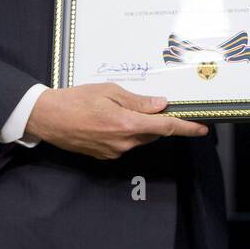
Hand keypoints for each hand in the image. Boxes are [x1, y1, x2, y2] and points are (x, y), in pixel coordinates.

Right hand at [23, 83, 209, 159]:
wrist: (47, 118)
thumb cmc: (76, 100)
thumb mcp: (110, 92)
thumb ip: (139, 101)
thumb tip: (162, 105)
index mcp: (127, 125)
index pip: (166, 128)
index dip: (187, 128)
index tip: (202, 129)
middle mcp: (124, 143)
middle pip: (153, 133)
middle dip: (155, 120)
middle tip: (143, 105)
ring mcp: (114, 151)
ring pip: (139, 139)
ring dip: (138, 127)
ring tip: (117, 110)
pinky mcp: (105, 156)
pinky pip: (125, 144)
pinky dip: (125, 133)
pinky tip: (108, 121)